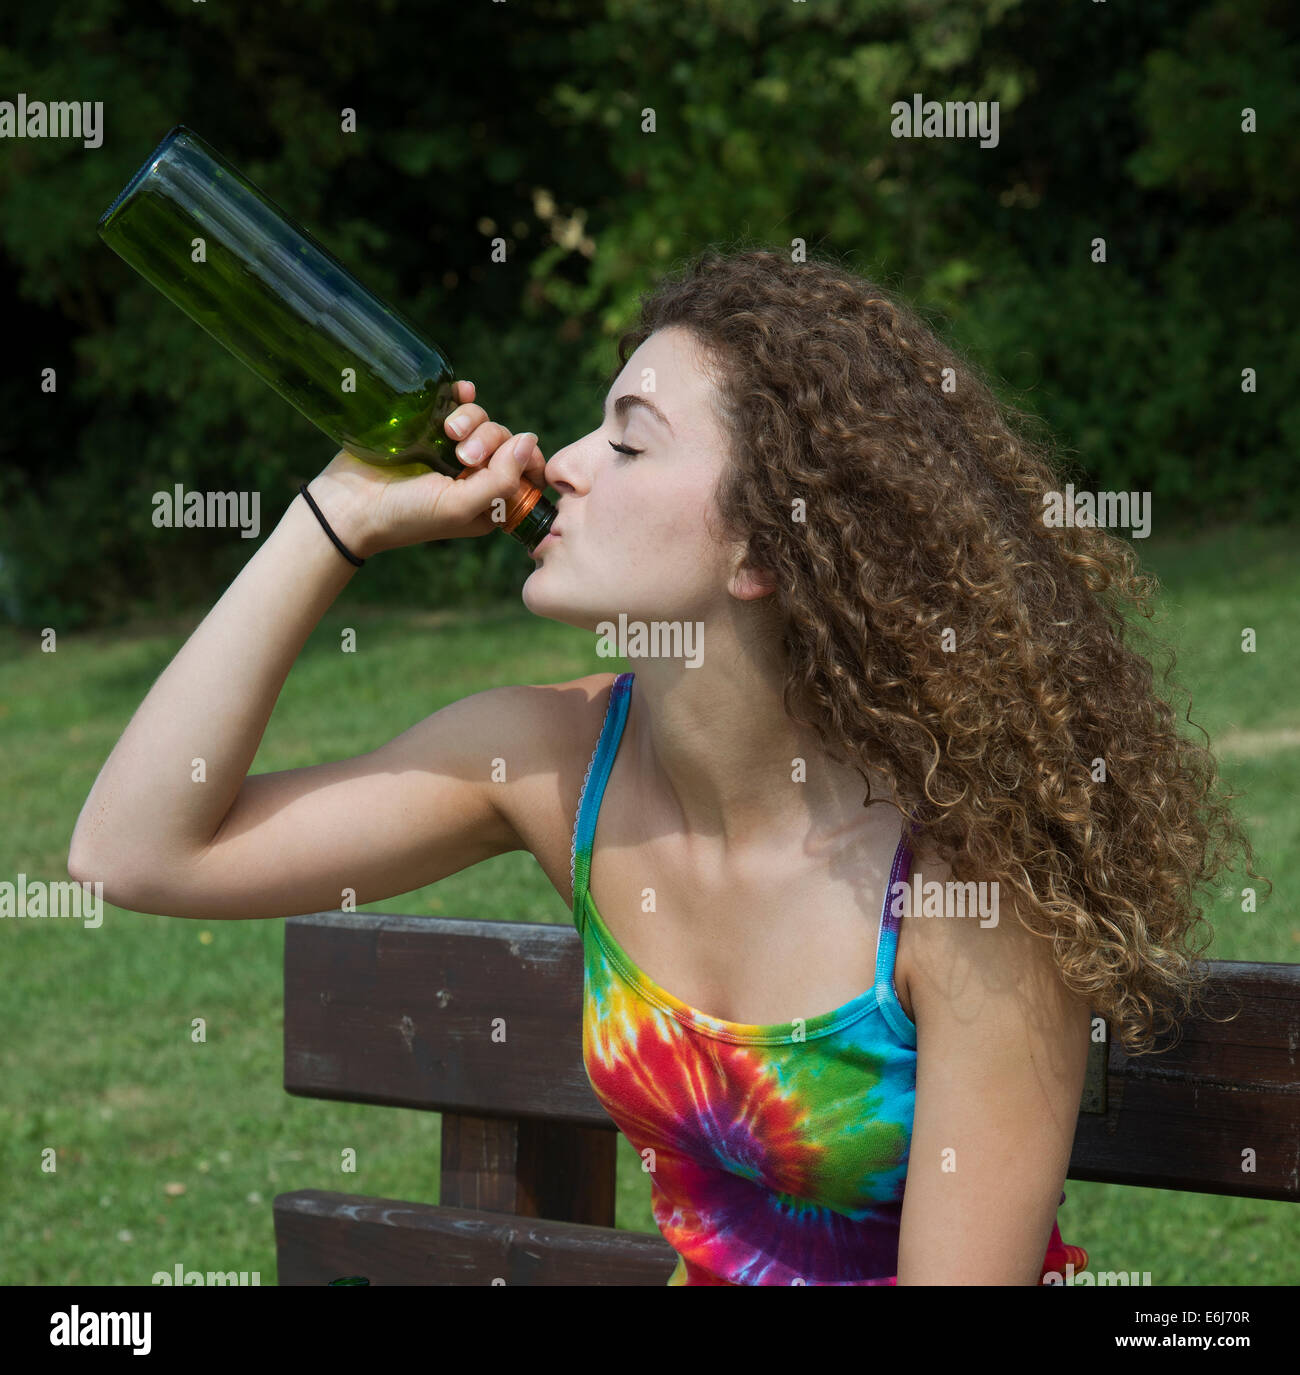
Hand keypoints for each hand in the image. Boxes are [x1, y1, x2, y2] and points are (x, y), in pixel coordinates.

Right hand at [305, 381, 546, 555]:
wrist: (349, 505)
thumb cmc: (406, 515)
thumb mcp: (461, 507)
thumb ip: (501, 479)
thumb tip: (530, 440)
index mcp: (489, 501)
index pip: (527, 471)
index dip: (525, 458)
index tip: (505, 457)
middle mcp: (474, 474)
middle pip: (505, 440)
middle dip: (491, 440)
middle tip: (463, 456)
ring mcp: (450, 448)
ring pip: (483, 418)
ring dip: (473, 418)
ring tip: (447, 431)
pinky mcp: (427, 426)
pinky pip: (457, 401)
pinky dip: (463, 394)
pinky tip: (459, 392)